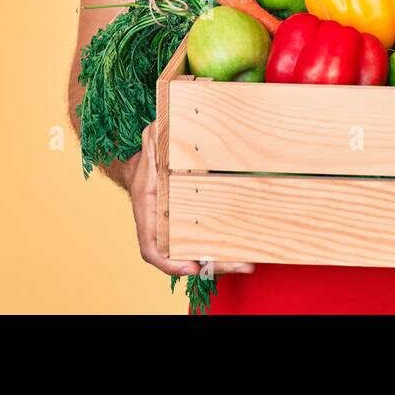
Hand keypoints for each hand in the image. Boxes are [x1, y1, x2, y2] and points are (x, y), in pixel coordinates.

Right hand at [131, 121, 255, 279]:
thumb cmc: (151, 152)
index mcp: (148, 213)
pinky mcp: (192, 223)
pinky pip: (205, 240)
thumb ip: (156, 137)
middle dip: (209, 265)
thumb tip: (160, 127)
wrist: (151, 160)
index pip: (151, 249)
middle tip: (238, 265)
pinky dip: (221, 249)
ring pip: (197, 254)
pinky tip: (243, 251)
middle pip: (182, 258)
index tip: (190, 267)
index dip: (169, 263)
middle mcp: (161, 227)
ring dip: (221, 261)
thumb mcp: (152, 140)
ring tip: (247, 263)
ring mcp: (176, 228)